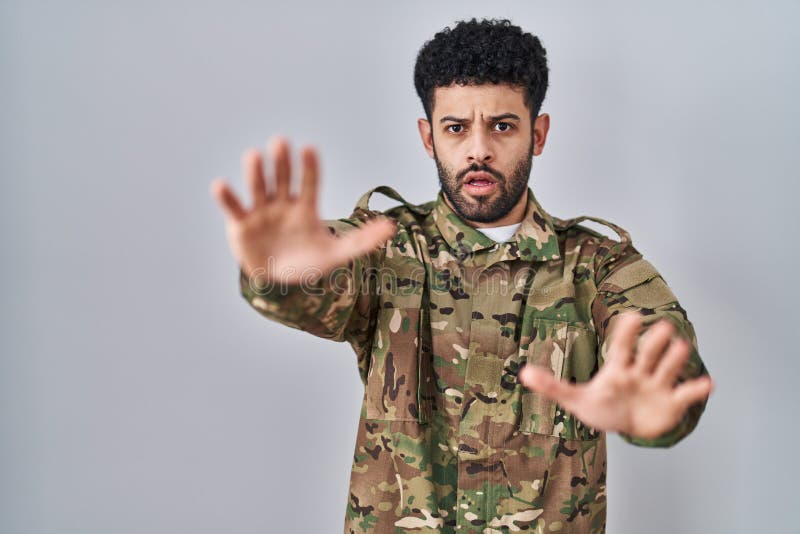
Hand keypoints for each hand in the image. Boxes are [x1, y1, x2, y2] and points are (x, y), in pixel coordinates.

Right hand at [210, 137, 396, 285]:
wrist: (279, 283)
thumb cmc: (308, 263)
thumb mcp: (336, 254)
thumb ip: (362, 241)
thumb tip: (391, 228)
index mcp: (305, 206)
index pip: (310, 182)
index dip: (309, 168)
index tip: (309, 149)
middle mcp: (282, 203)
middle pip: (283, 178)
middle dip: (282, 161)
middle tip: (280, 142)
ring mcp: (261, 211)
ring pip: (259, 187)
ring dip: (256, 172)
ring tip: (254, 155)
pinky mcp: (241, 224)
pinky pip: (233, 207)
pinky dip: (227, 197)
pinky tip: (221, 185)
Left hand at [518, 311, 714, 439]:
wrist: (626, 426)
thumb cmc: (602, 407)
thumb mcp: (575, 400)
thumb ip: (551, 386)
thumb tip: (522, 374)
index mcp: (617, 367)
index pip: (622, 343)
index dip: (627, 330)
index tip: (633, 316)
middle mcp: (640, 371)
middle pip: (650, 349)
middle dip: (655, 340)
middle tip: (661, 330)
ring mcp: (658, 385)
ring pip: (670, 366)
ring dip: (676, 358)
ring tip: (680, 349)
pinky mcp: (672, 404)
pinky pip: (688, 394)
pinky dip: (697, 389)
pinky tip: (706, 383)